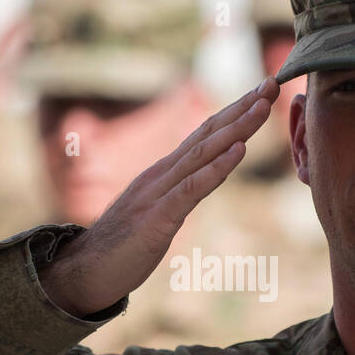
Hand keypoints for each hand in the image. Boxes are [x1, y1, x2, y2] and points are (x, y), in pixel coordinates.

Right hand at [39, 77, 277, 317]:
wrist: (83, 272)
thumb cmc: (120, 247)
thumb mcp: (157, 214)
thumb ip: (178, 194)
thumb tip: (203, 181)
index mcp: (164, 173)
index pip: (203, 135)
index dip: (234, 112)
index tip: (261, 92)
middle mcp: (162, 174)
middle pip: (207, 133)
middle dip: (242, 107)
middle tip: (272, 82)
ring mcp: (159, 193)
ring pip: (203, 153)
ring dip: (236, 128)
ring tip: (262, 106)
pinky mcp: (157, 218)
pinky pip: (192, 188)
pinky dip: (217, 168)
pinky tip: (239, 151)